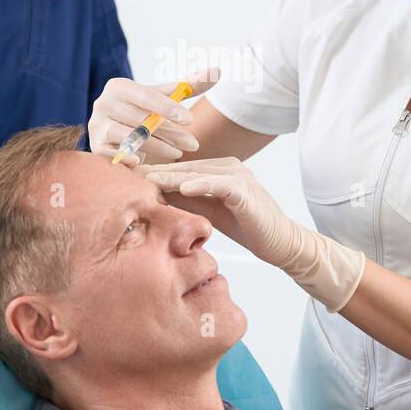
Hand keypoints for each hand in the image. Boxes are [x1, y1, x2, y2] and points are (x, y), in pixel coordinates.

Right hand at [88, 69, 219, 164]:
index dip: (168, 108)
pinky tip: (142, 163)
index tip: (190, 120)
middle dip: (170, 132)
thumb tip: (217, 70)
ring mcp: (97, 126)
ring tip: (178, 153)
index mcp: (118, 86)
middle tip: (193, 144)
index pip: (146, 96)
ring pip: (130, 137)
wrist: (118, 135)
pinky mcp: (95, 147)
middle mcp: (103, 103)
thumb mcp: (165, 98)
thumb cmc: (144, 113)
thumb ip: (189, 86)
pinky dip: (128, 158)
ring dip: (158, 147)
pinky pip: (113, 154)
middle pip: (140, 119)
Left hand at [134, 157, 300, 267]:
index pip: (182, 167)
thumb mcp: (208, 211)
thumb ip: (186, 200)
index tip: (131, 175)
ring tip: (149, 179)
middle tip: (131, 172)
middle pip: (187, 166)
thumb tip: (154, 195)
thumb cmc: (245, 227)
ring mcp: (240, 177)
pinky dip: (203, 185)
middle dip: (158, 170)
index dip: (156, 170)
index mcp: (220, 169)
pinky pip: (222, 185)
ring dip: (173, 176)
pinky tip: (184, 188)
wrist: (280, 243)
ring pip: (200, 172)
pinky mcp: (247, 192)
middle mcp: (230, 167)